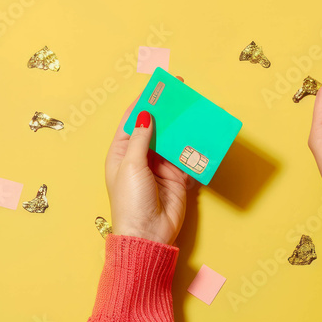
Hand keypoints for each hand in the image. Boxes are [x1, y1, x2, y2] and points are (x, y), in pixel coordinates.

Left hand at [105, 88, 189, 245]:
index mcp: (121, 153)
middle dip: (166, 112)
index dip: (143, 103)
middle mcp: (141, 157)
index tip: (157, 88)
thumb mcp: (131, 165)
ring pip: (171, 140)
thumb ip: (140, 139)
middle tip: (181, 94)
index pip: (131, 122)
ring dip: (180, 127)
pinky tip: (200, 133)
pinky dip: (192, 146)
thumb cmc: (131, 201)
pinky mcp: (177, 177)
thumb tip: (146, 114)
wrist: (149, 234)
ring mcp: (160, 167)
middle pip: (154, 128)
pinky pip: (186, 156)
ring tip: (192, 110)